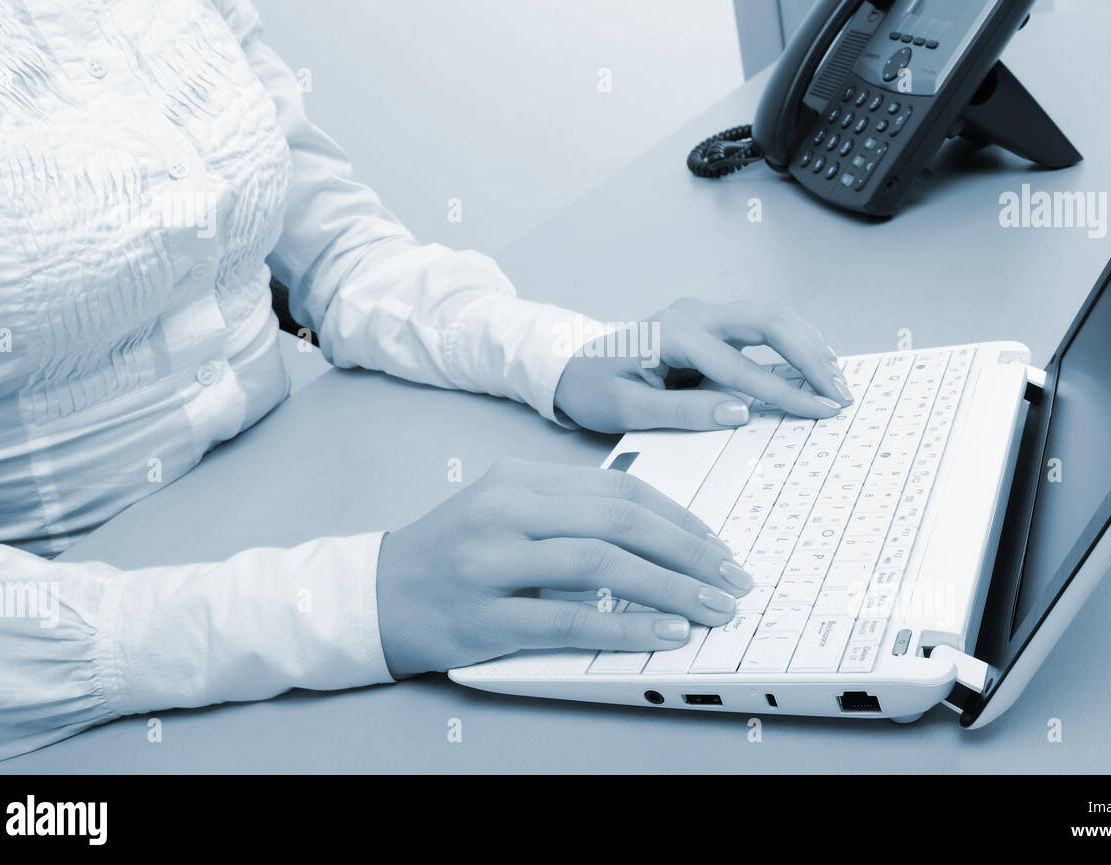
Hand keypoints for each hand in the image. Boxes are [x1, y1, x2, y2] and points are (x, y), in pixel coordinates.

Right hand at [374, 457, 751, 676]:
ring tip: (713, 607)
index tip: (718, 545)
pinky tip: (665, 632)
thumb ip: (571, 509)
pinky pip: (570, 623)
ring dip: (670, 587)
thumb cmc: (454, 551)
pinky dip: (625, 627)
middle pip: (619, 521)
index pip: (620, 489)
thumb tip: (660, 531)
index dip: (680, 518)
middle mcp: (506, 512)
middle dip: (689, 551)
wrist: (378, 593)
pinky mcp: (485, 617)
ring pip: (600, 566)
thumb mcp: (506, 508)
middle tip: (732, 577)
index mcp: (519, 479)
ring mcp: (492, 563)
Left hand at [553, 298, 851, 432]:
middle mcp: (694, 315)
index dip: (786, 391)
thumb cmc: (592, 387)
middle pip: (770, 322)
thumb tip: (741, 412)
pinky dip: (793, 341)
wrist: (570, 366)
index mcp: (674, 334)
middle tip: (840, 393)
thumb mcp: (627, 410)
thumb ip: (683, 412)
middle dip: (811, 356)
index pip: (743, 366)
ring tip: (836, 379)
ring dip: (809, 345)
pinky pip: (762, 325)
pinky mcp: (710, 326)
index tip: (820, 410)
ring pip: (772, 317)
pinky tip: (814, 362)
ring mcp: (704, 316)